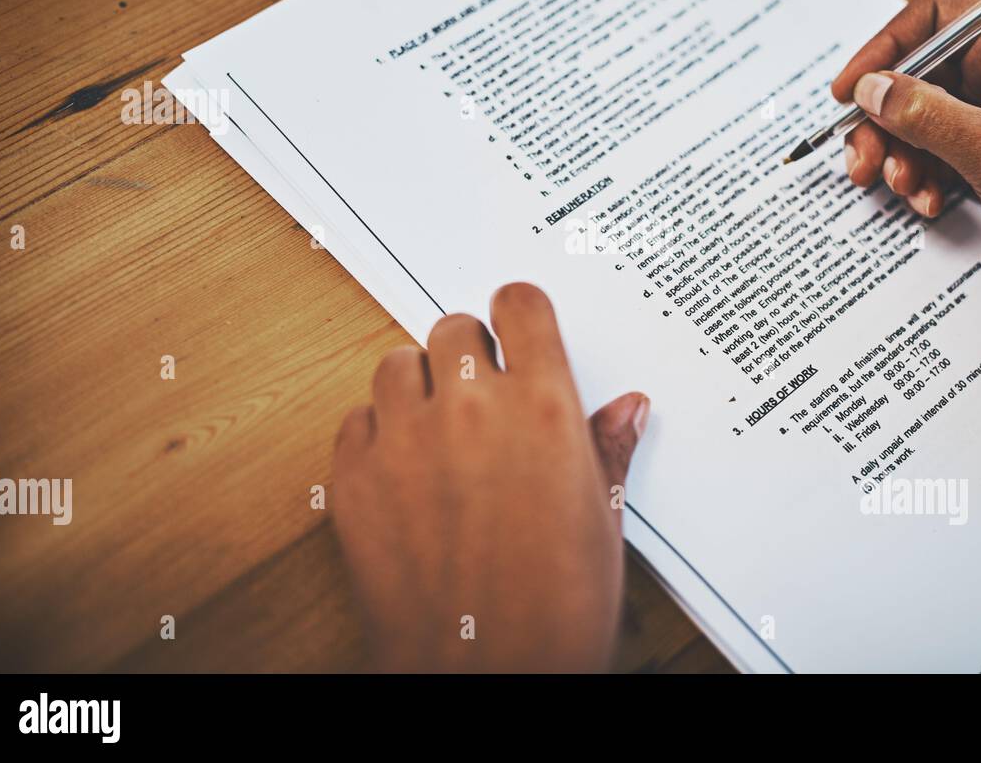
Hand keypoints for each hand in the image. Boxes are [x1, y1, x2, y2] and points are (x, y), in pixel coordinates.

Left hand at [332, 283, 648, 671]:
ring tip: (437, 426)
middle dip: (468, 354)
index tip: (516, 326)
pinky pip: (355, 419)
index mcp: (544, 408)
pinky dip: (375, 433)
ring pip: (397, 363)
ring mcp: (407, 439)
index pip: (520, 306)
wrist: (487, 672)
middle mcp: (473, 408)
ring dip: (417, 385)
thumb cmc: (554, 608)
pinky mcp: (354, 476)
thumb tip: (626, 410)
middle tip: (480, 394)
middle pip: (454, 328)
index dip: (518, 313)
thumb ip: (605, 449)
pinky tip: (401, 469)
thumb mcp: (601, 521)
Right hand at [831, 0, 980, 325]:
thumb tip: (870, 87)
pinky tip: (928, 203)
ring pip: (923, 120)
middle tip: (863, 162)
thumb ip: (925, 116)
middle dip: (885, 120)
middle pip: (919, 76)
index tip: (847, 92)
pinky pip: (941, 153)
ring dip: (902, 155)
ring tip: (903, 189)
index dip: (884, 50)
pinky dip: (925, 176)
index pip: (934, 19)